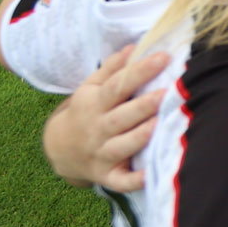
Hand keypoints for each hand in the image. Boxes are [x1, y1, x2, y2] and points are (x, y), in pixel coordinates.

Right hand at [43, 45, 169, 190]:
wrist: (60, 149)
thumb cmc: (86, 111)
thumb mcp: (91, 87)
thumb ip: (113, 68)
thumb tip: (135, 46)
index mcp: (94, 104)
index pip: (118, 86)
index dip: (140, 71)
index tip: (165, 57)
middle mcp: (97, 129)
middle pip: (120, 117)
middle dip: (143, 106)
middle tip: (168, 94)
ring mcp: (101, 154)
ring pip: (121, 146)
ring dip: (140, 137)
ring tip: (160, 125)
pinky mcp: (107, 175)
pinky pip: (121, 181)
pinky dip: (134, 180)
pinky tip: (152, 175)